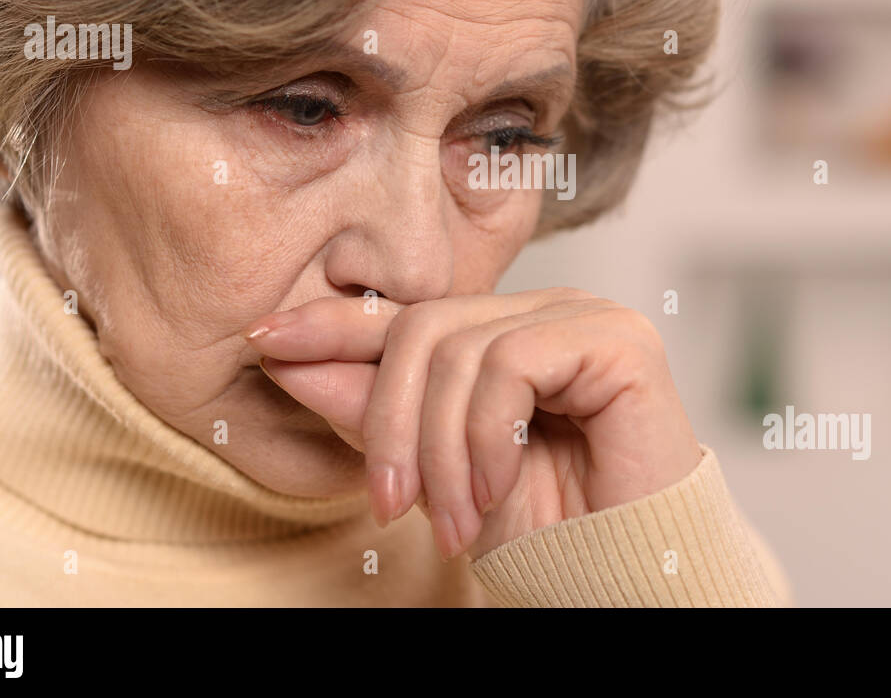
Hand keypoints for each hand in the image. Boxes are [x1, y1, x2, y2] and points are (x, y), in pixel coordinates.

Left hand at [243, 289, 701, 559]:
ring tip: (452, 522)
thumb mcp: (435, 473)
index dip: (334, 326)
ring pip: (459, 349)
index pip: (409, 315)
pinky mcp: (617, 340)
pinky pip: (510, 365)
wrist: (625, 576)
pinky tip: (499, 488)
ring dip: (438, 451)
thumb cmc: (549, 530)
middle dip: (389, 424)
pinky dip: (486, 437)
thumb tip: (291, 360)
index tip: (265, 341)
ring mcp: (584, 318)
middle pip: (423, 328)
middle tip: (386, 505)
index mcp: (506, 335)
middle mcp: (546, 313)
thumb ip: (374, 412)